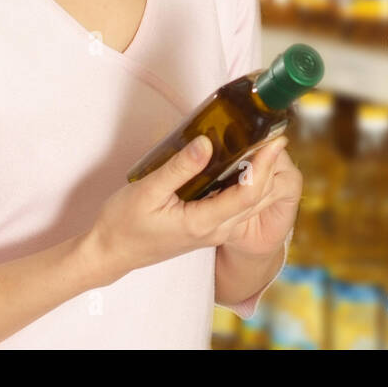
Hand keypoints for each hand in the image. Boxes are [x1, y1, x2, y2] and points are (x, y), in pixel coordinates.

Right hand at [88, 134, 296, 282]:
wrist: (112, 252)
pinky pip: (238, 205)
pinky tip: (243, 163)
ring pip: (251, 204)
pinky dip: (248, 184)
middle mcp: (216, 229)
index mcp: (203, 223)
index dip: (265, 166)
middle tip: (275, 135)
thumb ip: (179, 168)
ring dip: (263, 175)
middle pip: (258, 199)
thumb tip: (206, 143)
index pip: (248, 194)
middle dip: (271, 167)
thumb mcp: (148, 191)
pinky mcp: (208, 226)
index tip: (274, 140)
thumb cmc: (125, 223)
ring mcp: (214, 230)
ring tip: (265, 144)